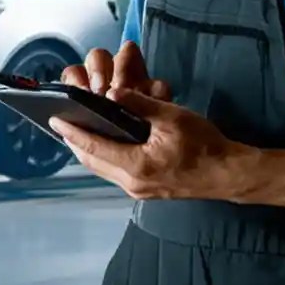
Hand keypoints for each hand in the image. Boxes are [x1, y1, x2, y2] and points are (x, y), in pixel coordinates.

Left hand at [49, 47, 252, 201]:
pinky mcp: (146, 190)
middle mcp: (133, 182)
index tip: (55, 119)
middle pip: (92, 162)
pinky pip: (114, 172)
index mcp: (137, 165)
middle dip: (74, 142)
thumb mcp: (173, 117)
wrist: (229, 174)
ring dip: (88, 151)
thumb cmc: (205, 145)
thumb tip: (113, 94)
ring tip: (75, 131)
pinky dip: (104, 157)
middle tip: (61, 123)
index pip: (93, 147)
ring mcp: (139, 190)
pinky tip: (102, 143)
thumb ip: (141, 105)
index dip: (72, 132)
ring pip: (102, 169)